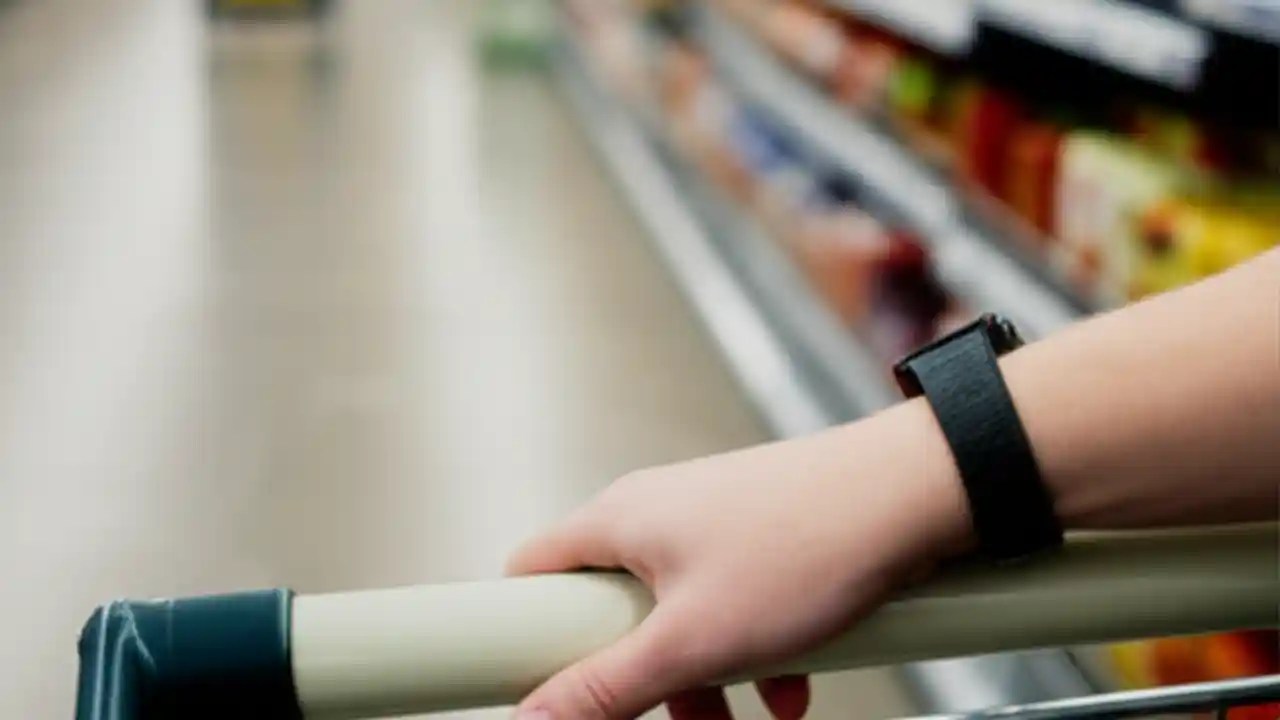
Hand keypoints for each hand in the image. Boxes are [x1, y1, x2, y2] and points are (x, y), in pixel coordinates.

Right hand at [507, 399, 970, 718]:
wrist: (915, 494)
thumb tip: (534, 718)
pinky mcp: (759, 534)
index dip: (527, 631)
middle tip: (670, 716)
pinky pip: (731, 604)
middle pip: (611, 609)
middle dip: (639, 677)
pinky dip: (751, 652)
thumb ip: (607, 687)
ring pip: (679, 616)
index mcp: (620, 522)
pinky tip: (790, 690)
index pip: (531, 571)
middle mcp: (657, 513)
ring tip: (748, 718)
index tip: (546, 683)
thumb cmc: (804, 546)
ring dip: (704, 678)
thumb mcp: (693, 642)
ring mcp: (711, 522)